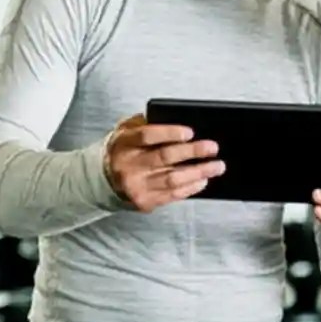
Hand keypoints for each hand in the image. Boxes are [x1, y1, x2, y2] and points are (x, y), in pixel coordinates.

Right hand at [103, 114, 225, 212]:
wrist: (104, 179)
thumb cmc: (123, 150)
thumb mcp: (126, 130)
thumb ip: (146, 122)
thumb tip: (175, 119)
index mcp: (124, 143)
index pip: (147, 136)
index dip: (169, 133)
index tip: (189, 132)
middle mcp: (129, 165)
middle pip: (164, 157)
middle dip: (192, 152)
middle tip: (212, 147)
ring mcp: (137, 186)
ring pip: (173, 179)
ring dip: (198, 172)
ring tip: (216, 166)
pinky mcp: (145, 201)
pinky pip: (172, 195)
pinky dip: (191, 187)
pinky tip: (203, 180)